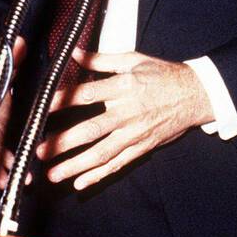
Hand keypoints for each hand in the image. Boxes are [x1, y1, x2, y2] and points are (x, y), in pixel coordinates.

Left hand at [36, 49, 214, 190]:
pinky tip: (81, 182)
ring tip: (54, 174)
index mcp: (123, 87)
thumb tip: (75, 53)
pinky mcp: (142, 147)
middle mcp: (127, 112)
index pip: (87, 95)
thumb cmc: (163, 75)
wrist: (195, 95)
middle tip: (41, 151)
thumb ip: (101, 59)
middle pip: (91, 130)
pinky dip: (99, 175)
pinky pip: (118, 164)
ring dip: (76, 165)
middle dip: (64, 142)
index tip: (43, 109)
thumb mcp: (133, 59)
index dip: (64, 101)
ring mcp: (135, 133)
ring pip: (102, 153)